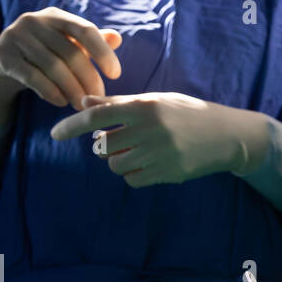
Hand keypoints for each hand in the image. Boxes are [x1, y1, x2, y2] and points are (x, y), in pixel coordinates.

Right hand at [0, 7, 121, 122]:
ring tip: (81, 105)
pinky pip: (33, 77)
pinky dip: (51, 92)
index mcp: (54, 16)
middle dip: (88, 79)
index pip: (85, 30)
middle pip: (71, 52)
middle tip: (98, 98)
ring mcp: (14, 37)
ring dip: (72, 89)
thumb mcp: (65, 48)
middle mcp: (33, 21)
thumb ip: (90, 43)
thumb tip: (117, 38)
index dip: (103, 52)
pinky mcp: (2, 57)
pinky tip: (61, 102)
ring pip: (54, 67)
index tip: (116, 75)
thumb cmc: (39, 59)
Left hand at [50, 93, 267, 186]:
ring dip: (121, 161)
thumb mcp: (157, 101)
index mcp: (145, 106)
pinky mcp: (168, 172)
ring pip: (116, 165)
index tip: (54, 135)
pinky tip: (153, 164)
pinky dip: (136, 174)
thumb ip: (120, 104)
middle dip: (107, 146)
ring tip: (142, 152)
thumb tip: (84, 102)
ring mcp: (159, 153)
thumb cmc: (188, 114)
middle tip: (125, 140)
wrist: (227, 135)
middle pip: (103, 146)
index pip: (97, 116)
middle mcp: (150, 129)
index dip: (72, 126)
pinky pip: (133, 180)